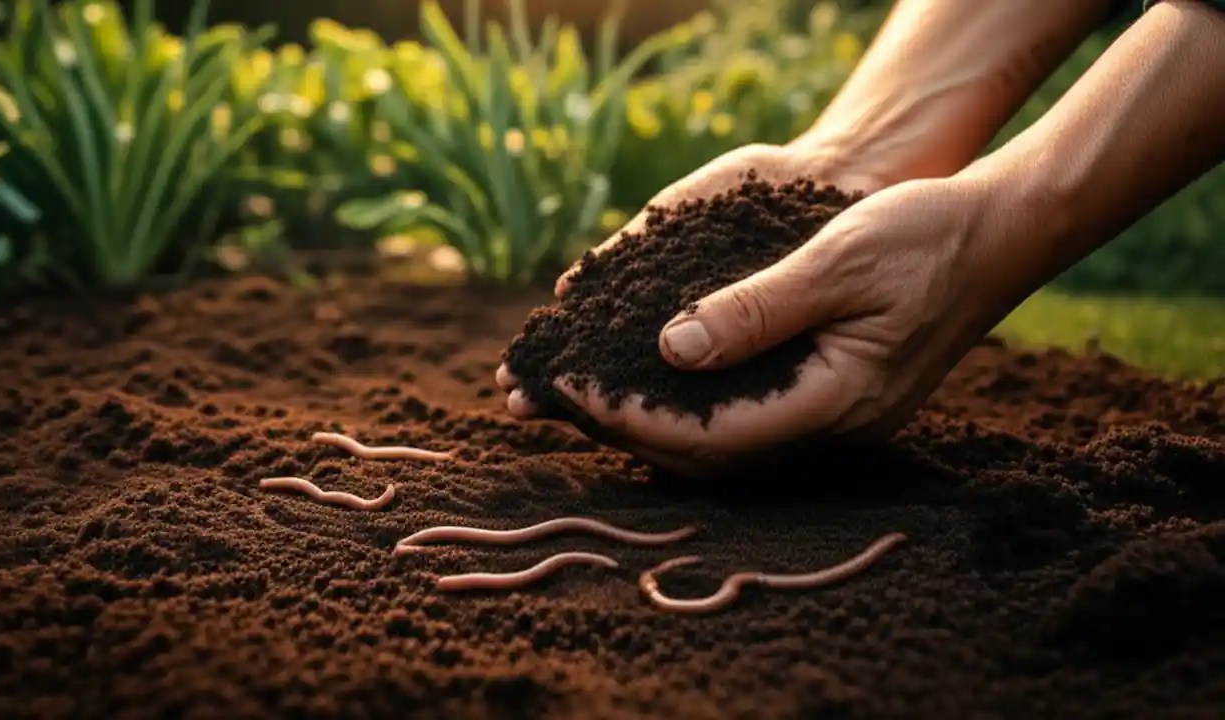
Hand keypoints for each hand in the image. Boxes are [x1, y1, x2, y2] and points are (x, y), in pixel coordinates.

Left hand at [501, 174, 1024, 476]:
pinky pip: (741, 420)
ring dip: (648, 424)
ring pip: (720, 446)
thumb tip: (671, 347)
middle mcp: (832, 426)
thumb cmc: (924, 237)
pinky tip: (648, 380)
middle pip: (707, 455)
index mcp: (837, 401)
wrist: (995, 234)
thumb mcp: (837, 259)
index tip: (568, 386)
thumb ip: (757, 308)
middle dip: (623, 429)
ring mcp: (832, 417)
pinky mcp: (829, 397)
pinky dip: (685, 407)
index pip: (710, 436)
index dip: (630, 417)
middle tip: (553, 397)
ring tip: (580, 394)